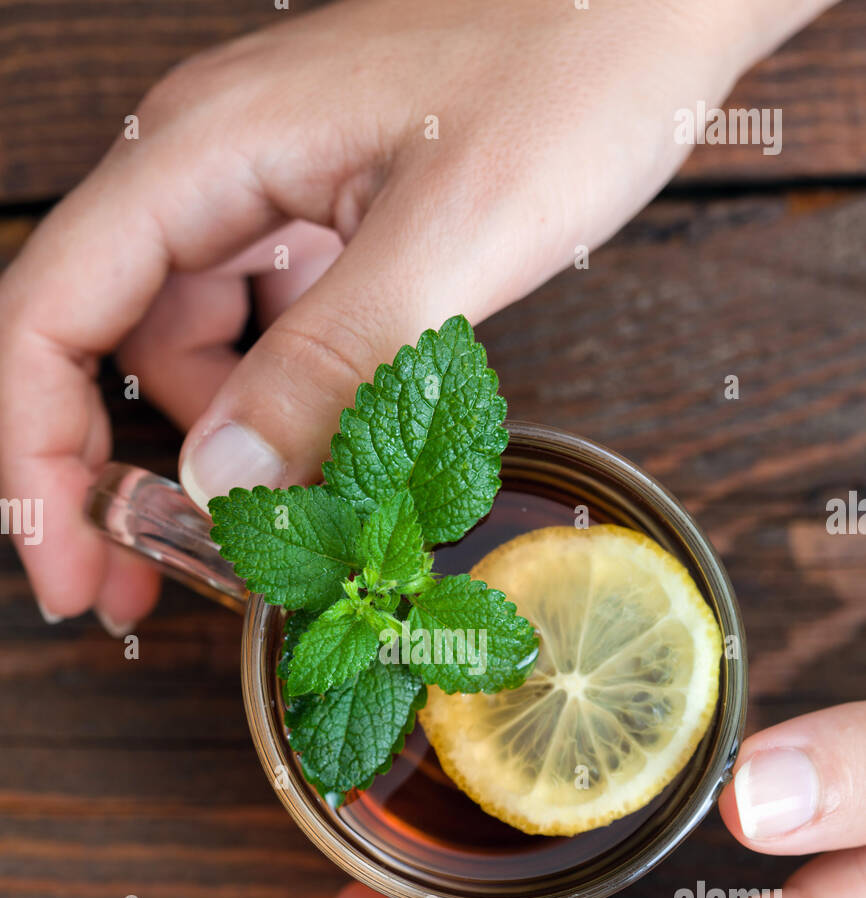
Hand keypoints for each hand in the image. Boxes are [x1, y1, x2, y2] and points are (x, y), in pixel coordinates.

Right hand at [0, 0, 828, 630]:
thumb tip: (223, 482)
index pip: (49, 315)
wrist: (655, 4)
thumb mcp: (454, 233)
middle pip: (100, 340)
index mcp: (203, 152)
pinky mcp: (326, 220)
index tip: (74, 570)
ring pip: (187, 349)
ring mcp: (268, 192)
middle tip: (143, 590)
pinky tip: (328, 455)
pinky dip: (282, 409)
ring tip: (272, 531)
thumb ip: (333, 362)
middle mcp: (212, 168)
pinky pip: (265, 332)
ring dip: (214, 450)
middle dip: (108, 472)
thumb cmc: (573, 66)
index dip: (36, 455)